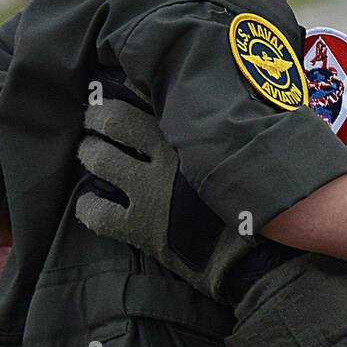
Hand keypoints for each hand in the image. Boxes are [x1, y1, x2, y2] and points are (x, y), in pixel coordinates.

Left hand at [76, 82, 252, 302]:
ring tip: (89, 152)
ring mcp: (150, 193)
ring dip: (89, 152)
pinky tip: (89, 202)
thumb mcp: (249, 156)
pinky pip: (97, 213)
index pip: (151, 96)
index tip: (124, 88)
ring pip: (99, 159)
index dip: (131, 89)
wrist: (258, 258)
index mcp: (195, 135)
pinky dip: (87, 205)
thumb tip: (233, 105)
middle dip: (98, 116)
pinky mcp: (140, 228)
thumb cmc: (259, 204)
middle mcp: (167, 158)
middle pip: (114, 121)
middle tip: (94, 119)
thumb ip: (230, 132)